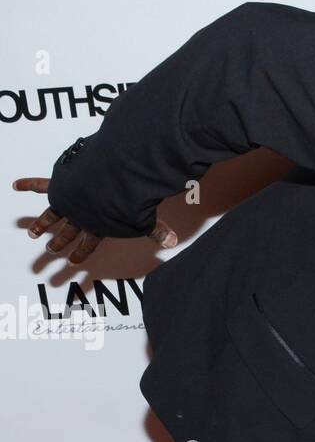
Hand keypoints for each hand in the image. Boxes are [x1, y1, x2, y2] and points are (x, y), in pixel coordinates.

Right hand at [12, 176, 176, 264]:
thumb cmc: (128, 200)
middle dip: (60, 242)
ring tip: (32, 233)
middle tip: (51, 249)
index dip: (82, 252)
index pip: (89, 243)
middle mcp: (81, 216)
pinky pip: (41, 184)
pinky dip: (29, 184)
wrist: (112, 180)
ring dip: (42, 224)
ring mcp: (69, 201)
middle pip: (68, 232)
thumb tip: (173, 242)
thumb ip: (156, 230)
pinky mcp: (60, 184)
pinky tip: (15, 185)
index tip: (74, 261)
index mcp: (98, 225)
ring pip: (51, 216)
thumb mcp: (143, 219)